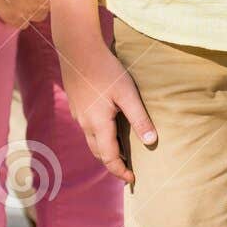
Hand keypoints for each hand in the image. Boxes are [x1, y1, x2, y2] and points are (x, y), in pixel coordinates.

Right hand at [60, 43, 156, 184]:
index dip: (120, 171)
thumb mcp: (127, 93)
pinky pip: (86, 127)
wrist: (77, 48)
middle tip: (127, 167)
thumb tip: (151, 141)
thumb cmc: (105, 69)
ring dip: (104, 148)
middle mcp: (85, 122)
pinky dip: (98, 135)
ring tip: (120, 149)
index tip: (132, 179)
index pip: (109, 157)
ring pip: (91, 139)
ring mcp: (77, 113)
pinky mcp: (75, 103)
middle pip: (98, 152)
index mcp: (98, 124)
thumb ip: (139, 118)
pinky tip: (107, 125)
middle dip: (112, 162)